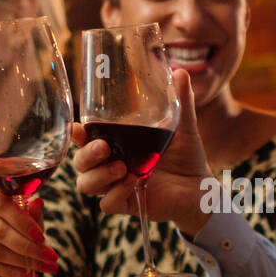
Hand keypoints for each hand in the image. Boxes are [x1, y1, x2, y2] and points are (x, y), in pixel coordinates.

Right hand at [0, 187, 58, 276]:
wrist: (2, 238)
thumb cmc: (18, 222)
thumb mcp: (29, 215)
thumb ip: (32, 211)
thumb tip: (38, 203)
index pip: (3, 206)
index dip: (23, 222)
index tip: (42, 237)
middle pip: (0, 232)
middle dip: (29, 247)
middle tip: (50, 257)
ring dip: (23, 262)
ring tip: (44, 267)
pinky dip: (11, 272)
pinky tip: (28, 275)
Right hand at [71, 68, 211, 236]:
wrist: (200, 187)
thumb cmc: (186, 156)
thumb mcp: (182, 126)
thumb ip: (181, 101)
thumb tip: (181, 72)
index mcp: (116, 143)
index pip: (85, 138)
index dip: (76, 134)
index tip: (78, 127)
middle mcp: (110, 164)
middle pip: (80, 162)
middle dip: (86, 155)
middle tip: (105, 147)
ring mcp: (116, 185)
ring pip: (86, 184)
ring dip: (99, 176)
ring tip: (122, 168)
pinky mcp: (126, 204)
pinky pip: (107, 204)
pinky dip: (115, 194)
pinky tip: (132, 183)